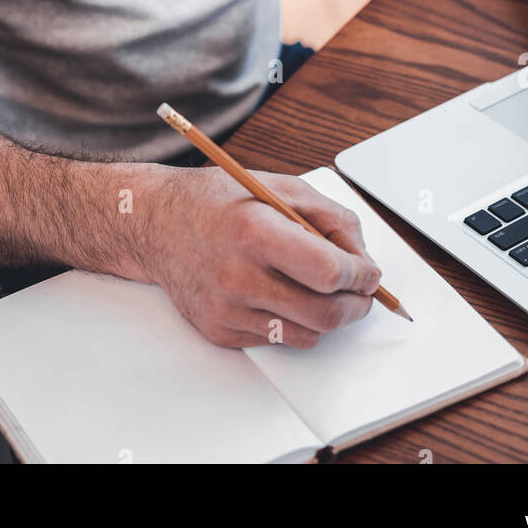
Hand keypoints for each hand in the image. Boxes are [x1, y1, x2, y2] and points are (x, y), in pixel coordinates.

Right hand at [133, 166, 381, 348]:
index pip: (327, 271)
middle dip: (357, 305)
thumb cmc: (218, 201)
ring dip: (329, 316)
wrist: (157, 224)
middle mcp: (238, 275)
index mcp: (255, 230)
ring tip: (325, 290)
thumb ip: (329, 218)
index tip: (370, 273)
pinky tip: (284, 294)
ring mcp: (227, 309)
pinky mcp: (220, 332)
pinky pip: (278, 340)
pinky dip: (294, 321)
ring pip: (307, 334)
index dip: (361, 275)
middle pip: (324, 313)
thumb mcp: (278, 187)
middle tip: (362, 291)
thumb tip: (362, 258)